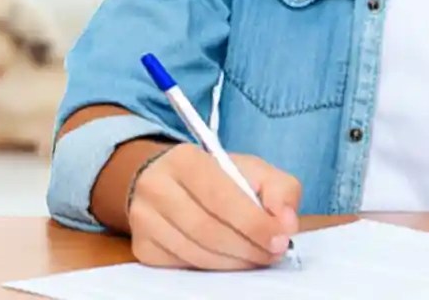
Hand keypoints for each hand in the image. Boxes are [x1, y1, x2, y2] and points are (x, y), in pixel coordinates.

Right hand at [127, 143, 301, 270]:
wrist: (166, 181)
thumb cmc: (214, 177)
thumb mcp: (251, 170)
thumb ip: (280, 189)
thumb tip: (286, 222)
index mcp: (184, 159)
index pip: (220, 197)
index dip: (254, 223)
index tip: (279, 239)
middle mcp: (156, 186)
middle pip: (207, 230)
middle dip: (247, 248)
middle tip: (271, 253)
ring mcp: (144, 218)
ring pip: (196, 253)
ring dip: (233, 262)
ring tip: (254, 256)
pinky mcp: (142, 245)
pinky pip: (182, 266)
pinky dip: (212, 268)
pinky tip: (226, 258)